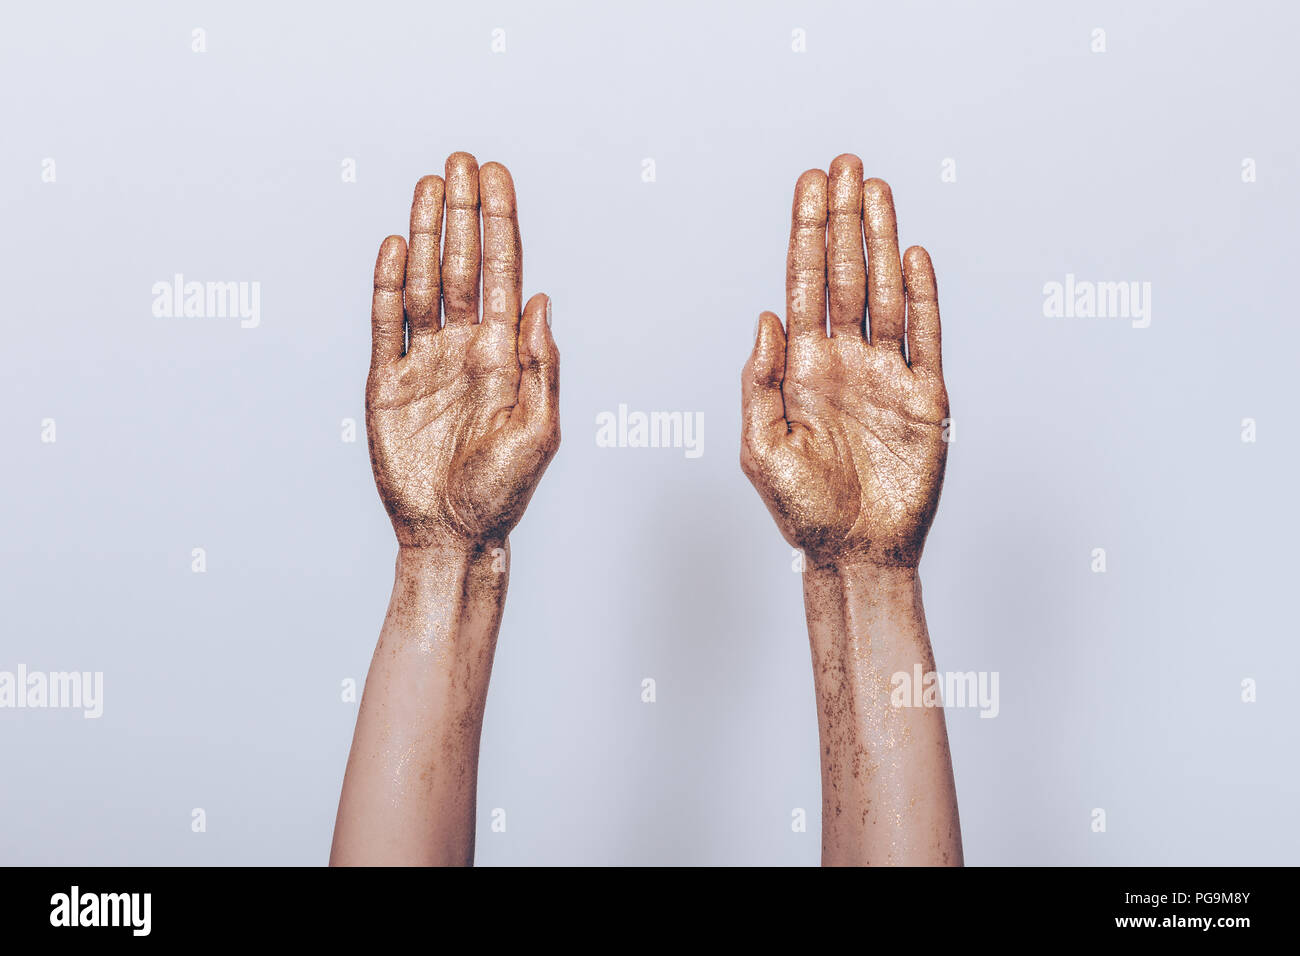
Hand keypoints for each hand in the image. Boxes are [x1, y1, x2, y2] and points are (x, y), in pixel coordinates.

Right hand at [366, 153, 559, 549]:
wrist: (454, 535)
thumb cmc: (504, 490)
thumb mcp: (540, 430)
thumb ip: (543, 366)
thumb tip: (542, 300)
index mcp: (505, 354)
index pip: (503, 273)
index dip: (500, 224)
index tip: (496, 177)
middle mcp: (465, 347)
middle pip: (461, 265)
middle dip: (462, 213)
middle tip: (459, 161)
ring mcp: (424, 361)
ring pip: (421, 283)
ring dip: (423, 234)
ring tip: (427, 185)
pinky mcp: (387, 383)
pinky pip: (384, 324)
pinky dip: (385, 285)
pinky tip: (391, 247)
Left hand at [741, 154, 947, 567]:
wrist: (855, 554)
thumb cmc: (801, 509)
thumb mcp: (760, 448)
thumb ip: (759, 383)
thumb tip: (767, 316)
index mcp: (802, 366)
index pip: (805, 284)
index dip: (807, 233)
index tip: (810, 184)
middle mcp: (843, 359)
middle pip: (847, 274)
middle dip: (845, 219)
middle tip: (846, 164)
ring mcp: (886, 374)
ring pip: (887, 292)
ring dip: (884, 240)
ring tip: (878, 189)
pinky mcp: (925, 397)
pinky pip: (926, 336)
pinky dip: (925, 296)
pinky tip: (916, 256)